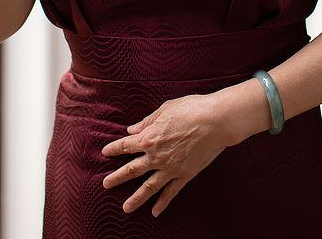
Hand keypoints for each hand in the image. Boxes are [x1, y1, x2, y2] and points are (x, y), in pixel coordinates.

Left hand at [100, 93, 237, 216]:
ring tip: (125, 208)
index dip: (114, 148)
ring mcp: (170, 168)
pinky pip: (171, 192)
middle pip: (132, 170)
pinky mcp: (185, 174)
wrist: (216, 121)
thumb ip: (147, 121)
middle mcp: (156, 156)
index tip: (105, 152)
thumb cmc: (191, 109)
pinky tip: (155, 212)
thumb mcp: (166, 109)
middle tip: (106, 184)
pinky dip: (162, 203)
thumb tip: (132, 129)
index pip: (126, 145)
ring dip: (136, 198)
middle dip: (117, 177)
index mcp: (149, 138)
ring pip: (148, 187)